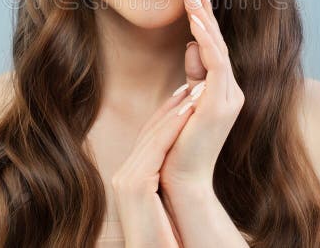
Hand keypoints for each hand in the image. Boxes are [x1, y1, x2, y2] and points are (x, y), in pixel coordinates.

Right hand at [111, 85, 197, 247]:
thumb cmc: (163, 238)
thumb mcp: (161, 205)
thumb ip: (162, 183)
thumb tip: (175, 166)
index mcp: (128, 179)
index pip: (148, 139)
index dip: (167, 116)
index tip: (185, 97)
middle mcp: (123, 175)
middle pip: (148, 132)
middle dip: (171, 107)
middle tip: (191, 86)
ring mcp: (126, 179)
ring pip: (153, 137)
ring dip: (175, 112)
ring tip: (195, 94)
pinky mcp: (135, 185)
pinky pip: (156, 150)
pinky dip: (172, 129)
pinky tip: (188, 114)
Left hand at [159, 0, 244, 193]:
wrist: (179, 181)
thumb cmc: (175, 146)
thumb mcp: (181, 103)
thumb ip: (191, 77)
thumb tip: (192, 46)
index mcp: (222, 91)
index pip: (213, 47)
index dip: (203, 19)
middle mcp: (231, 91)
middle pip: (217, 41)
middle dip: (204, 9)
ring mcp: (229, 97)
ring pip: (217, 46)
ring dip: (203, 16)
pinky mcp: (221, 103)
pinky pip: (215, 60)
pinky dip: (204, 36)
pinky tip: (193, 16)